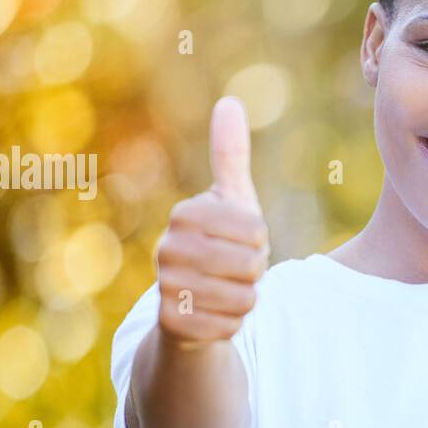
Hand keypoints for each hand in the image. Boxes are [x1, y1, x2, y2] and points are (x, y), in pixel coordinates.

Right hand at [155, 96, 269, 347]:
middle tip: (235, 269)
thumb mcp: (231, 199)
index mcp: (186, 213)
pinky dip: (233, 323)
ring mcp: (167, 286)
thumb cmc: (219, 243)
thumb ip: (231, 154)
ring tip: (225, 289)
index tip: (242, 241)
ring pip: (244, 298)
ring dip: (246, 298)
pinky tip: (215, 314)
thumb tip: (230, 101)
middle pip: (252, 265)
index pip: (257, 231)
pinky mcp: (173, 323)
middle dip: (255, 271)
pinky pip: (231, 325)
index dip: (260, 241)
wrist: (191, 302)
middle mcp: (168, 248)